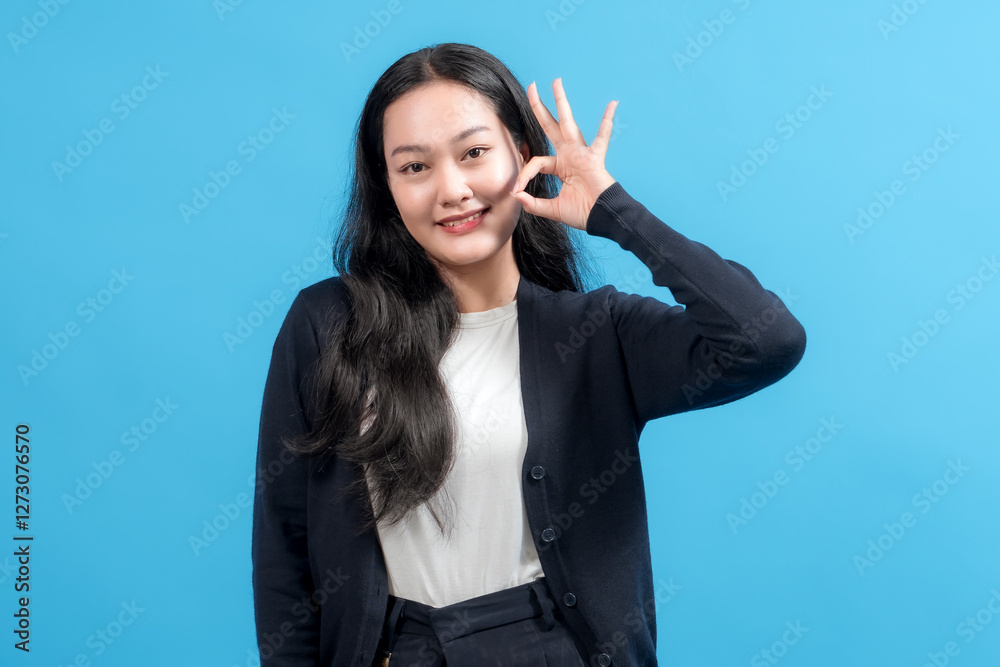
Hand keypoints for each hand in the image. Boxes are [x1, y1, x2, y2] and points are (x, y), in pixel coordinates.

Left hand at [511, 78, 618, 230]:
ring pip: (568, 123)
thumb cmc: (582, 213)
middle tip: (532, 86)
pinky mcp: (594, 158)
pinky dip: (607, 122)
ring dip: (561, 102)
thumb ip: (533, 204)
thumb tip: (516, 197)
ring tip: (556, 82)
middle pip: (550, 126)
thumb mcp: (552, 209)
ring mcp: (582, 153)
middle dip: (539, 107)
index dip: (524, 174)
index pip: (536, 162)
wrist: (602, 218)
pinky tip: (612, 104)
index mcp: (560, 166)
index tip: (517, 190)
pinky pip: (602, 137)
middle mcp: (570, 155)